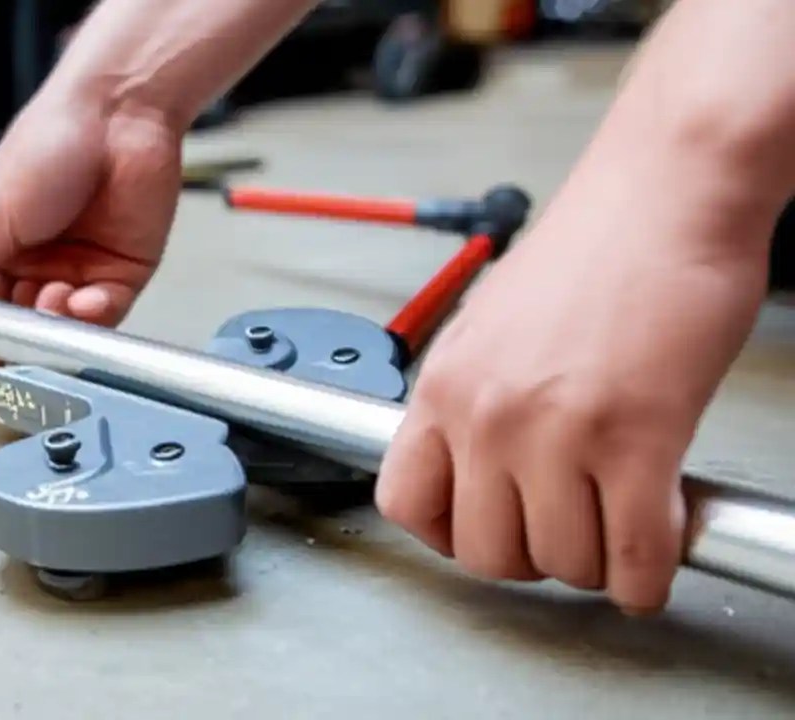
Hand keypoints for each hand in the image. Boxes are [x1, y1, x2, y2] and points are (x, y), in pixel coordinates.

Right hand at [0, 90, 183, 386]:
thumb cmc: (53, 141)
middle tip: (18, 351)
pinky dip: (92, 316)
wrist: (118, 111)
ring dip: (57, 326)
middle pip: (25, 328)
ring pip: (66, 329)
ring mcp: (83, 270)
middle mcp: (41, 266)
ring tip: (51, 304)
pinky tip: (82, 301)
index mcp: (0, 251)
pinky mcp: (124, 271)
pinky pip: (107, 314)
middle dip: (22, 343)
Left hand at [374, 173, 771, 613]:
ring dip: (596, 563)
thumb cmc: (595, 245)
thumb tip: (482, 463)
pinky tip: (658, 550)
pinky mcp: (638, 439)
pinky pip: (634, 555)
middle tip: (565, 532)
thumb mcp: (493, 324)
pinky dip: (648, 574)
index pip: (405, 502)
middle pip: (486, 551)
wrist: (669, 190)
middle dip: (531, 558)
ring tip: (618, 526)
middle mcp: (488, 414)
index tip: (483, 530)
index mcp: (446, 384)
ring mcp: (559, 431)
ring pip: (563, 562)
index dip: (449, 534)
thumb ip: (476, 396)